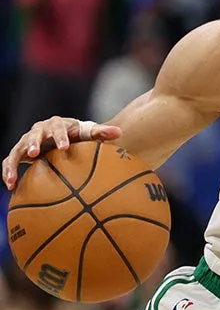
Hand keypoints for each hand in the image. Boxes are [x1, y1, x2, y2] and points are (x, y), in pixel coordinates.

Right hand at [2, 116, 120, 189]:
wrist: (65, 138)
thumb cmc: (79, 135)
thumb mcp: (89, 134)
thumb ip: (102, 133)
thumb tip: (119, 132)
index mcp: (57, 124)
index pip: (58, 127)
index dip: (60, 136)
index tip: (64, 147)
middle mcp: (39, 130)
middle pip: (33, 134)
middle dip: (33, 143)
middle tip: (34, 154)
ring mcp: (27, 141)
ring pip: (17, 150)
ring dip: (14, 163)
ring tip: (12, 179)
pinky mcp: (20, 152)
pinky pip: (10, 161)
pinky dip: (8, 172)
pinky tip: (10, 186)